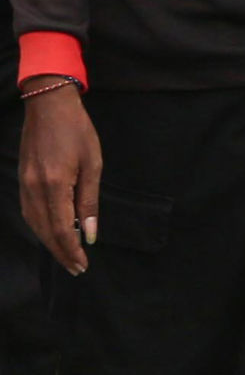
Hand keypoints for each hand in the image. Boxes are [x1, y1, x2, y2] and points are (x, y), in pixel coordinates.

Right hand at [19, 81, 96, 275]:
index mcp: (54, 185)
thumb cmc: (77, 131)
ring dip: (49, 242)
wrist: (48, 106)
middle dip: (60, 252)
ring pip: (33, 223)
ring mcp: (24, 184)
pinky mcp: (22, 179)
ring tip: (66, 255)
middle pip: (44, 231)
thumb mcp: (93, 165)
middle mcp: (34, 188)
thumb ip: (89, 202)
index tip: (82, 265)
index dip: (71, 250)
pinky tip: (51, 232)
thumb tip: (89, 234)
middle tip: (76, 268)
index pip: (60, 228)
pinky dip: (39, 227)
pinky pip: (28, 211)